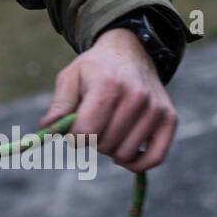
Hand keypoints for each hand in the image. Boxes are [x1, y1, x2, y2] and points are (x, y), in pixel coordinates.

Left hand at [38, 28, 177, 171]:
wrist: (130, 52)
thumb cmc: (95, 69)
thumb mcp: (70, 77)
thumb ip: (60, 105)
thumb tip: (47, 129)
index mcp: (108, 85)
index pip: (85, 131)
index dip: (73, 137)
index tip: (72, 130)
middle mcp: (136, 97)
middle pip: (104, 144)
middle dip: (92, 141)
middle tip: (93, 124)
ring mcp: (155, 109)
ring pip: (125, 154)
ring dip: (111, 150)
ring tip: (109, 130)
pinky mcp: (170, 119)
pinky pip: (154, 158)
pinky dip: (137, 164)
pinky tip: (125, 154)